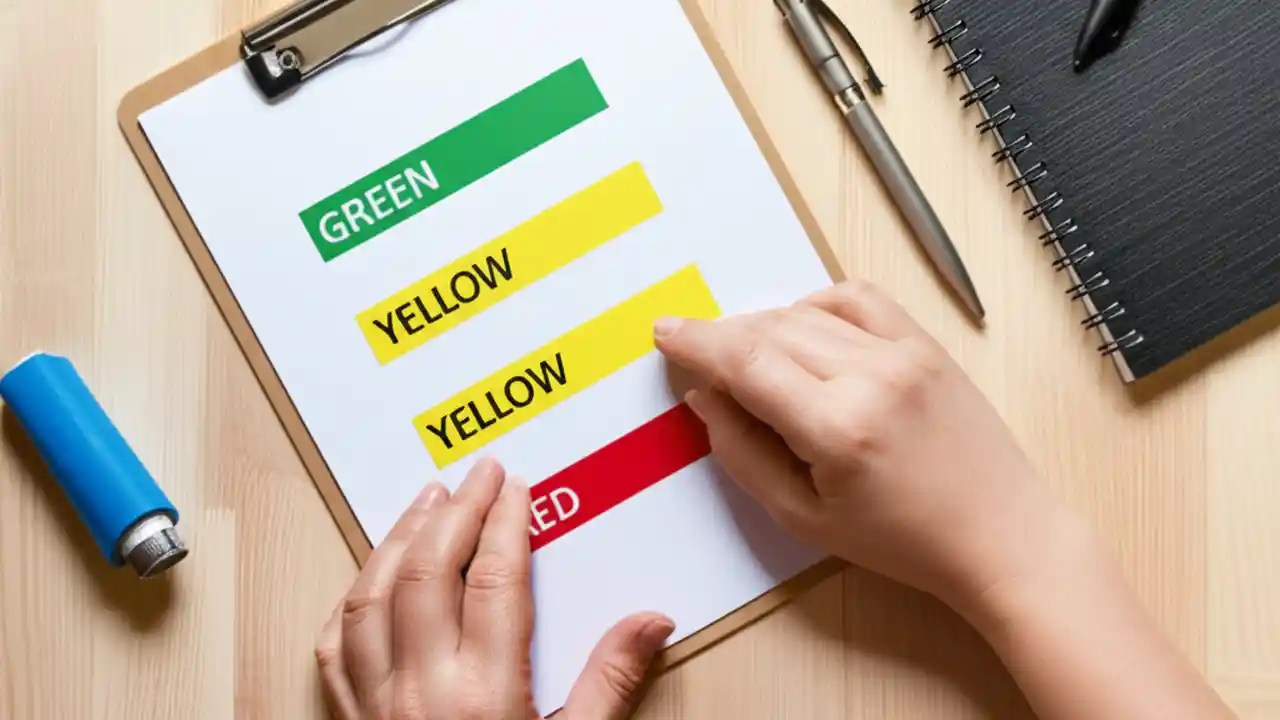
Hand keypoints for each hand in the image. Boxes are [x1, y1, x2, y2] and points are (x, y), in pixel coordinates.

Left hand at [316, 458, 674, 719]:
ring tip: (425, 501)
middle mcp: (421, 691)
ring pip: (373, 596)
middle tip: (479, 474)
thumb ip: (610, 683)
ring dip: (398, 538)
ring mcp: (376, 706)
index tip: (518, 487)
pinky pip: (335, 647)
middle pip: (429, 571)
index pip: (492, 580)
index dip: (506, 523)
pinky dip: (352, 600)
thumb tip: (651, 619)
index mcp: (484, 696)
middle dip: (456, 511)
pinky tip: (371, 578)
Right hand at [654, 280, 1079, 612]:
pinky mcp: (927, 344)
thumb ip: (743, 454)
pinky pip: (857, 300)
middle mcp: (871, 376)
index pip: (746, 362)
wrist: (1001, 533)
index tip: (664, 333)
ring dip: (762, 324)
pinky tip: (801, 330)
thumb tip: (705, 397)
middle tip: (691, 347)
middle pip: (770, 330)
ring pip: (808, 313)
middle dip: (721, 335)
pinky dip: (816, 305)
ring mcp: (905, 352)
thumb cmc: (900, 542)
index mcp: (837, 427)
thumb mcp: (803, 519)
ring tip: (744, 352)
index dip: (697, 342)